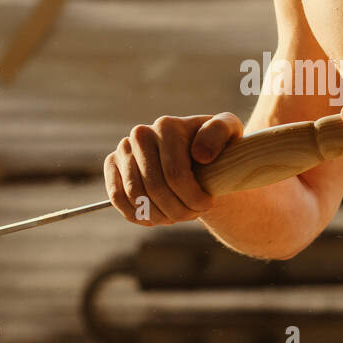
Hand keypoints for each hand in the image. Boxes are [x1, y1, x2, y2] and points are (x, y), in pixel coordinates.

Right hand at [104, 113, 243, 224]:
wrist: (194, 153)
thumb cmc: (216, 144)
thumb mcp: (229, 131)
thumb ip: (221, 132)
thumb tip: (200, 155)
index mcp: (166, 126)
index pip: (175, 175)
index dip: (192, 198)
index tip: (207, 205)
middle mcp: (140, 135)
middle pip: (155, 189)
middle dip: (177, 210)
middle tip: (192, 214)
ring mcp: (123, 150)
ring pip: (136, 197)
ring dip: (159, 215)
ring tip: (177, 215)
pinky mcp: (112, 166)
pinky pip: (118, 198)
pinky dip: (136, 214)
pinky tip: (156, 216)